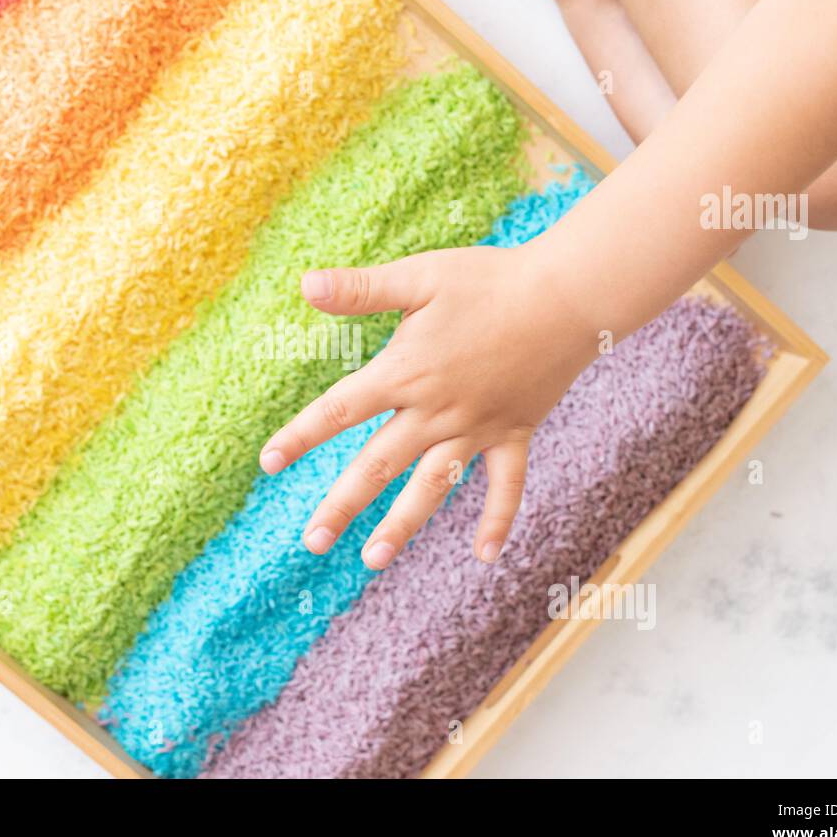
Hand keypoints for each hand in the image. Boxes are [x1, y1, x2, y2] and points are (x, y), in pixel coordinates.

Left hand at [259, 245, 597, 569]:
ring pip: (432, 487)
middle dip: (342, 505)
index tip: (267, 463)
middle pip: (378, 465)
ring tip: (373, 559)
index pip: (340, 410)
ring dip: (402, 525)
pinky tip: (484, 555)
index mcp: (406, 373)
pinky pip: (505, 486)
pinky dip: (497, 519)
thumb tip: (304, 283)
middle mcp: (436, 411)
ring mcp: (477, 428)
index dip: (301, 436)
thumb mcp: (420, 277)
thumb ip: (362, 289)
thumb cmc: (490, 280)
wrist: (568, 295)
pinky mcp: (514, 432)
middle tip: (312, 541)